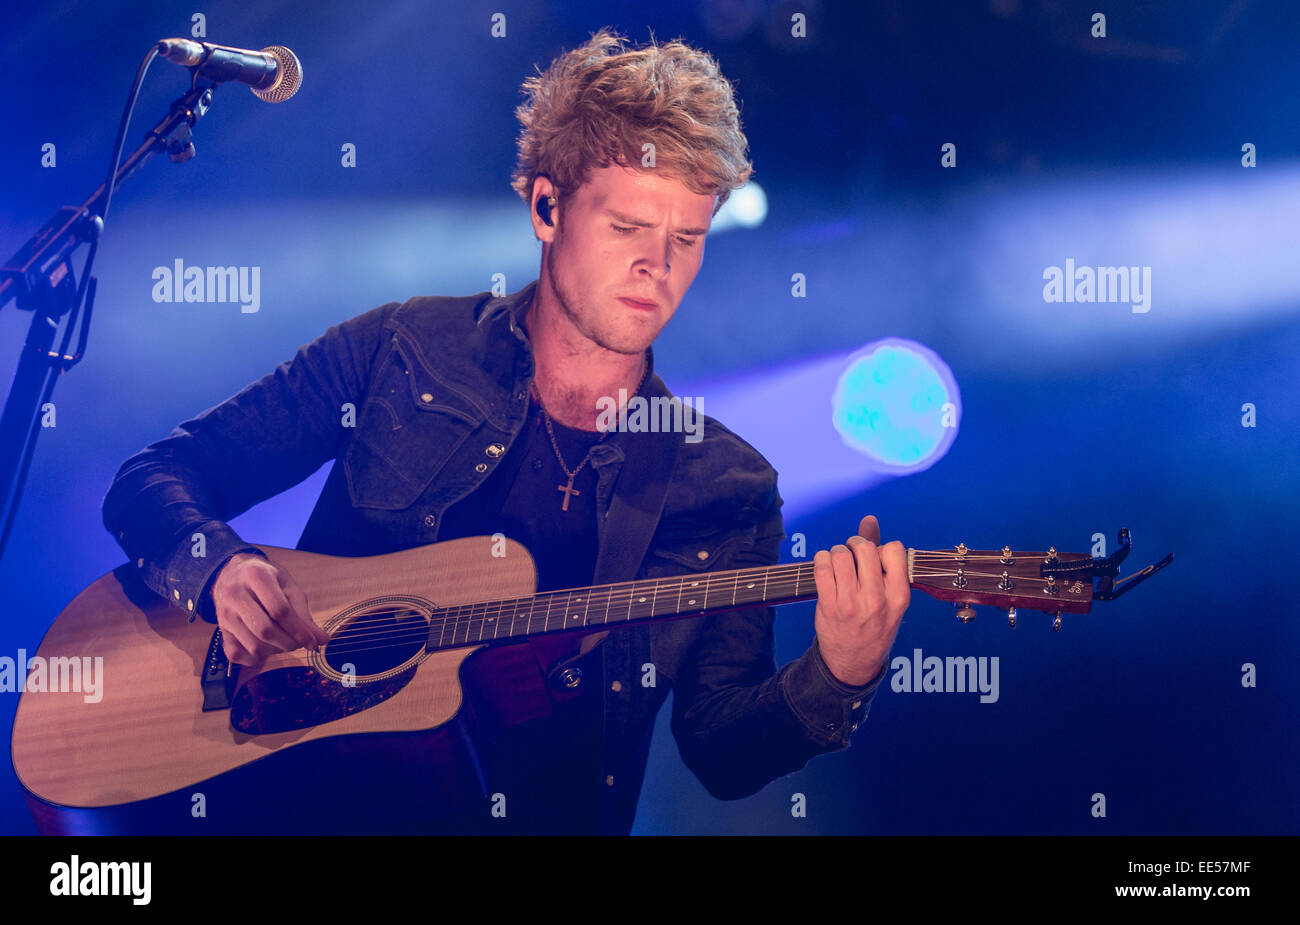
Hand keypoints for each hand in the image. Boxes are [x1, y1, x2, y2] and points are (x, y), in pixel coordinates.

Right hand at [210, 553, 329, 665]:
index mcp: (255, 576)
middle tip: (300, 643)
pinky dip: (256, 657)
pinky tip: (266, 646)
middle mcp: (234, 595)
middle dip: (288, 643)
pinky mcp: (220, 631)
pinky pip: (238, 655)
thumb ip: (304, 614)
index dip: (299, 630)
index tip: (313, 641)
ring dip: (275, 651)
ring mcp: (223, 615)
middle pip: (265, 630)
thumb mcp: (288, 587)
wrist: (232, 575)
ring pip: (253, 646)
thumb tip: (323, 640)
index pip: (279, 610)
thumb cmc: (267, 580)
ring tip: (284, 641)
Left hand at [811, 515, 908, 685]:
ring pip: (840, 554)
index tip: (874, 561)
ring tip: (839, 563)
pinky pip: (822, 567)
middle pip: (864, 549)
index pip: (894, 550)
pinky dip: (822, 560)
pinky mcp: (829, 606)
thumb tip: (869, 519)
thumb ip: (881, 557)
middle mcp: (877, 600)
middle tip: (852, 555)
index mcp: (899, 596)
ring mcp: (852, 604)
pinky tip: (826, 568)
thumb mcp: (888, 597)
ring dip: (837, 552)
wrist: (853, 663)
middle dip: (855, 545)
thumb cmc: (874, 624)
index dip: (881, 549)